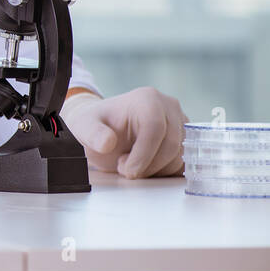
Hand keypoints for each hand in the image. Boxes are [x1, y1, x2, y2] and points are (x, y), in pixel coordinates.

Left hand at [60, 88, 188, 178]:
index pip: (155, 128)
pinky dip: (164, 172)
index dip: (143, 154)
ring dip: (154, 170)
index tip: (128, 170)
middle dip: (147, 165)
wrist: (106, 129)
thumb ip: (93, 134)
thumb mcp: (85, 126)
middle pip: (171, 145)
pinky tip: (144, 165)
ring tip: (130, 162)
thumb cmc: (98, 125)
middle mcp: (169, 107)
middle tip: (123, 168)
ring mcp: (180, 124)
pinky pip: (183, 165)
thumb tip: (107, 143)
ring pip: (178, 158)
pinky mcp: (185, 141)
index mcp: (147, 98)